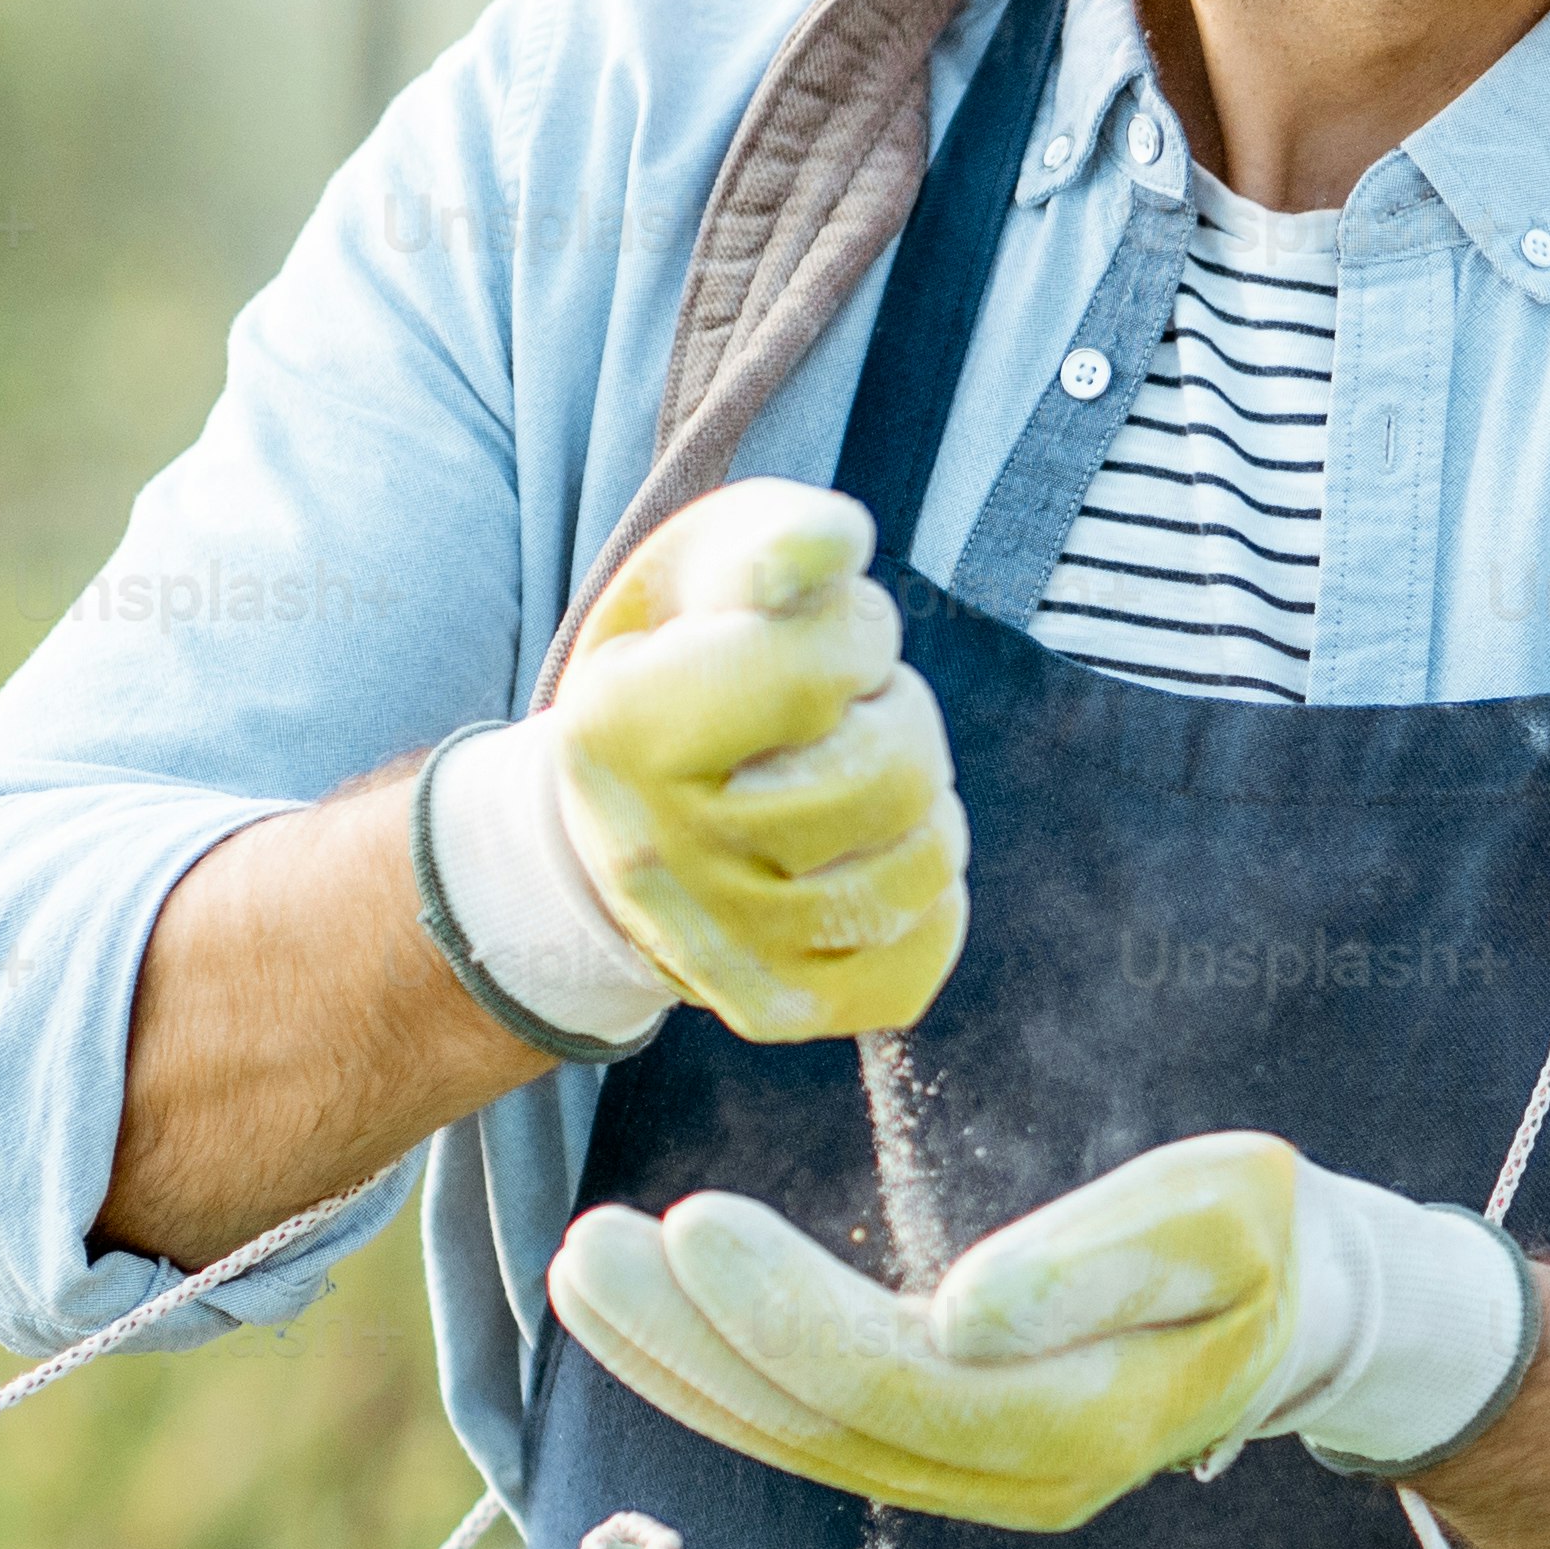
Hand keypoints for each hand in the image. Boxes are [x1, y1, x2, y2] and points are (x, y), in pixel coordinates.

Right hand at [426, 480, 965, 1050]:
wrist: (619, 818)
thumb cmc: (690, 662)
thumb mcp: (709, 569)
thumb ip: (784, 537)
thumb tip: (835, 548)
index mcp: (622, 727)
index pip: (823, 667)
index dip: (854, 634)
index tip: (813, 639)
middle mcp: (660, 855)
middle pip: (895, 771)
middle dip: (899, 717)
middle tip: (843, 715)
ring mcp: (719, 949)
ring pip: (928, 861)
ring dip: (920, 801)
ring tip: (849, 780)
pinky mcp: (781, 1010)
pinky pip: (930, 945)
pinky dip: (926, 892)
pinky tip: (858, 858)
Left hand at [544, 1132, 1531, 1531]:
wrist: (1301, 1307)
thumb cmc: (1266, 1239)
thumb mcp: (1223, 1215)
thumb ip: (1098, 1262)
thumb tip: (962, 1311)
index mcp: (1085, 1424)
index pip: (900, 1386)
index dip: (785, 1318)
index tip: (693, 1221)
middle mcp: (1017, 1480)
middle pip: (824, 1425)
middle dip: (695, 1342)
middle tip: (591, 1249)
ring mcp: (977, 1479)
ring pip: (800, 1437)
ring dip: (682, 1363)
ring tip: (588, 1271)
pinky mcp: (944, 1449)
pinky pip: (811, 1426)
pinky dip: (718, 1373)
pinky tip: (647, 1317)